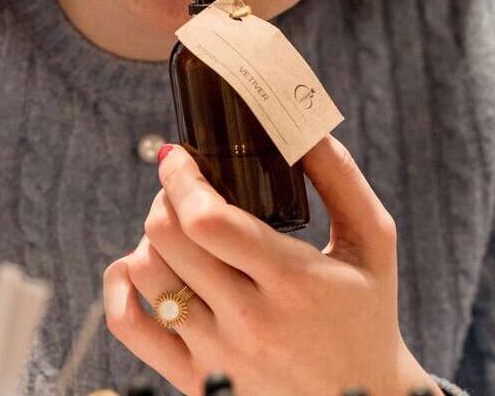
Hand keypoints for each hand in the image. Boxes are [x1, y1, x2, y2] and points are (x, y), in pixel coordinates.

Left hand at [103, 135, 442, 395]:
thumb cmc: (367, 313)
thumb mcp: (374, 242)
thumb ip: (341, 178)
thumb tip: (302, 124)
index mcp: (293, 281)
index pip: (207, 219)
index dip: (181, 177)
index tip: (179, 156)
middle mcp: (248, 321)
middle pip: (167, 238)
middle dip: (166, 197)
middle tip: (184, 188)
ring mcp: (216, 353)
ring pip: (144, 273)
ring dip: (150, 236)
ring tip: (177, 229)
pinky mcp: (194, 378)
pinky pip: (128, 325)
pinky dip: (121, 285)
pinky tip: (141, 267)